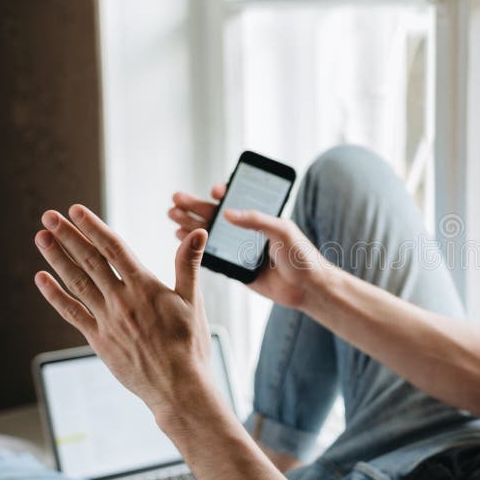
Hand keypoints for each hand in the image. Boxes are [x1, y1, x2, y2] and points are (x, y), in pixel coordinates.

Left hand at [34, 205, 214, 419]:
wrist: (176, 386)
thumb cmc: (189, 345)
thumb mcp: (193, 300)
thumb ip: (189, 264)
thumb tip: (197, 234)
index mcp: (145, 287)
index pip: (114, 249)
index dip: (94, 228)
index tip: (77, 211)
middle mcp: (121, 300)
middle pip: (90, 260)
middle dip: (68, 236)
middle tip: (50, 216)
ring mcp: (106, 320)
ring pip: (76, 282)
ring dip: (57, 258)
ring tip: (41, 238)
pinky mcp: (98, 339)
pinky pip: (71, 312)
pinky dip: (55, 295)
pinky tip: (43, 279)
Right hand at [169, 186, 332, 309]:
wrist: (307, 287)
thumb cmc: (301, 256)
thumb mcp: (281, 231)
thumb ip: (256, 220)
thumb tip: (227, 213)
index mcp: (261, 217)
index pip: (237, 200)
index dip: (223, 194)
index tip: (214, 191)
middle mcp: (248, 231)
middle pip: (216, 215)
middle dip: (195, 206)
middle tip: (176, 199)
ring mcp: (240, 249)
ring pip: (209, 233)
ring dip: (190, 224)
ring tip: (172, 216)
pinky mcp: (235, 268)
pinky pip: (211, 255)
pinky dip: (195, 246)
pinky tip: (180, 237)